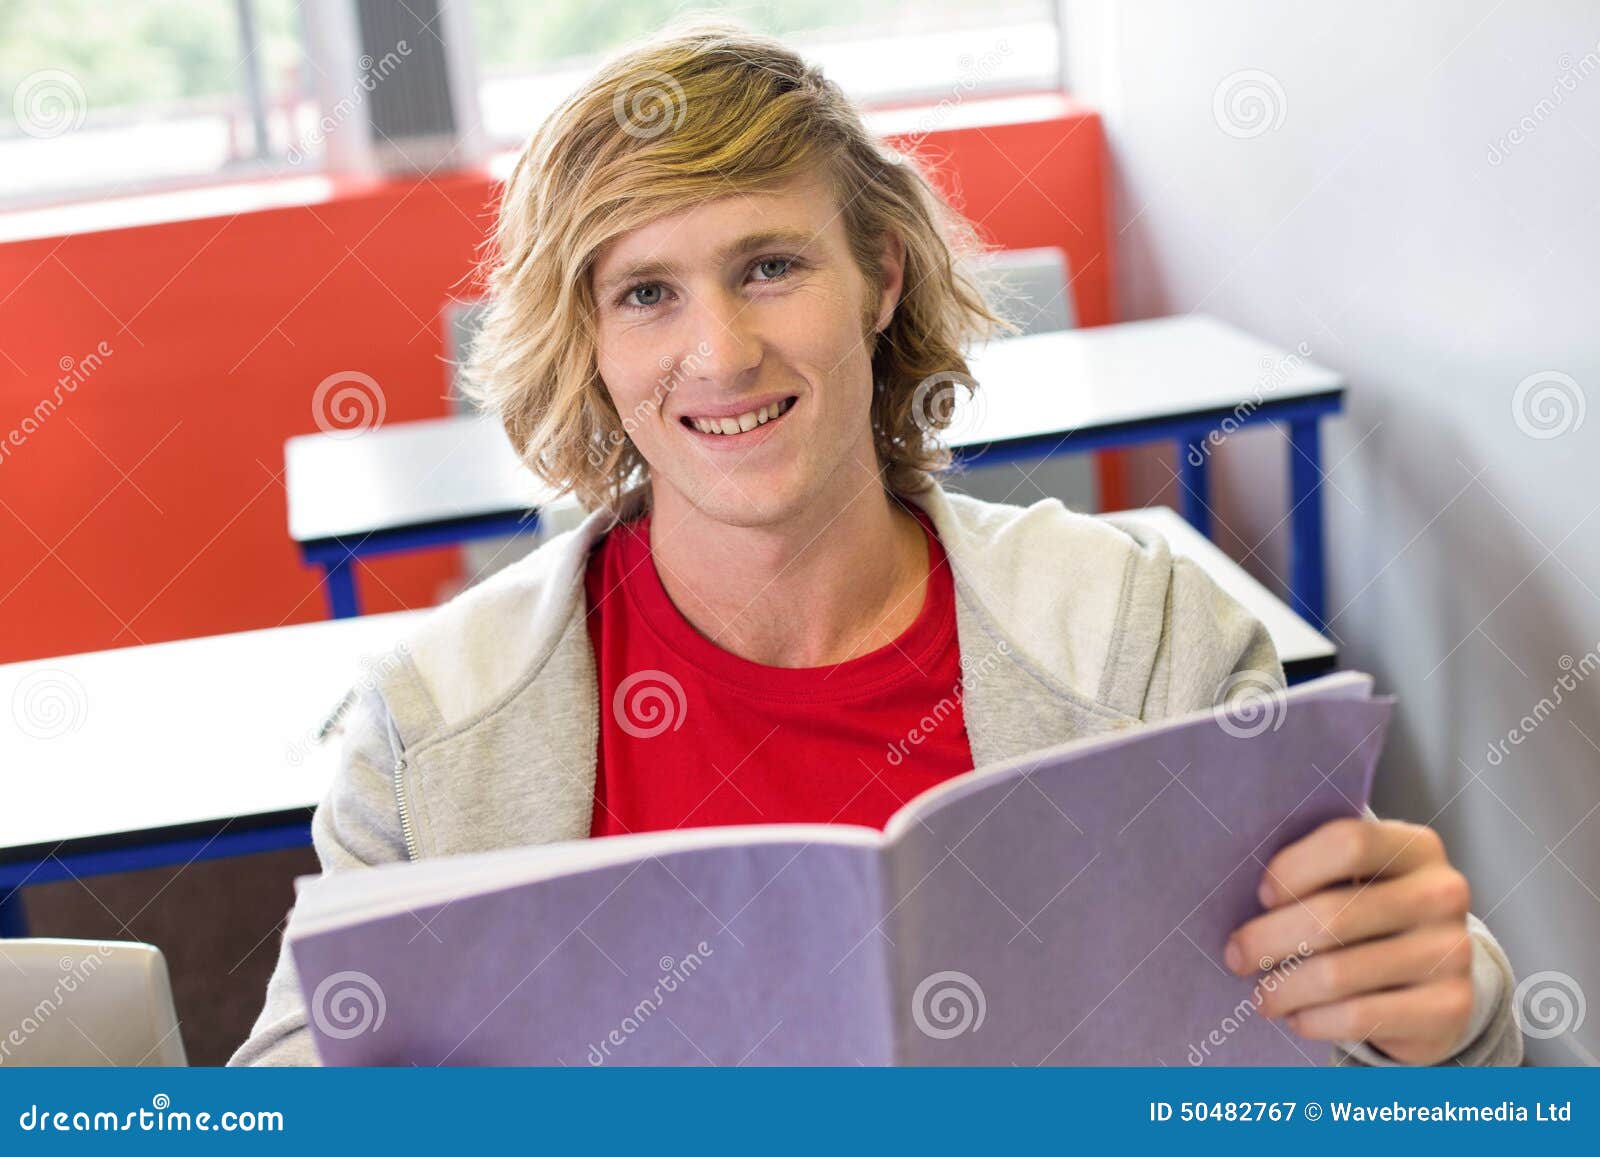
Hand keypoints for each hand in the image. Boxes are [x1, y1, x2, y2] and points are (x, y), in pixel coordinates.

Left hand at [1224, 816, 1476, 1064]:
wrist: (1434, 976)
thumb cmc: (1370, 913)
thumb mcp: (1353, 880)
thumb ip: (1313, 871)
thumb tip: (1238, 891)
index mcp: (1415, 846)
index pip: (1349, 843)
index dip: (1294, 868)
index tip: (1261, 895)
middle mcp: (1442, 894)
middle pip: (1333, 915)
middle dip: (1268, 939)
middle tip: (1236, 955)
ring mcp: (1452, 952)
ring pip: (1339, 973)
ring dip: (1284, 988)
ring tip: (1262, 995)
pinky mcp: (1450, 1006)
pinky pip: (1360, 1016)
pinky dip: (1314, 1019)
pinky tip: (1297, 1017)